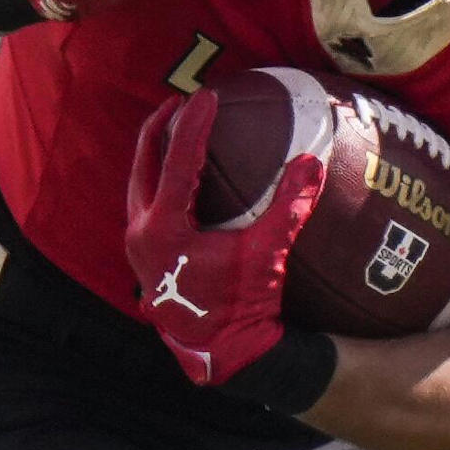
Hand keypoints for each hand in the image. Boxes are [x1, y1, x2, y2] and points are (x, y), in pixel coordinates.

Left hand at [124, 87, 334, 389]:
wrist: (223, 353)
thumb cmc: (244, 304)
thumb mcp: (269, 254)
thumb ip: (289, 207)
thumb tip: (313, 161)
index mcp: (164, 228)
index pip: (178, 161)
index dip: (194, 125)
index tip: (206, 95)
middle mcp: (140, 234)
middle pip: (143, 164)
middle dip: (160, 129)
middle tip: (179, 102)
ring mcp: (137, 247)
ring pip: (138, 185)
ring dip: (155, 155)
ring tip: (172, 130)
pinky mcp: (144, 258)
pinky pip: (144, 205)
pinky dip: (157, 182)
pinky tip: (177, 178)